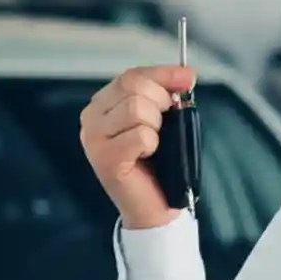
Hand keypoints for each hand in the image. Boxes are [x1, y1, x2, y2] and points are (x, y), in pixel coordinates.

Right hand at [79, 65, 196, 229]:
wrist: (155, 205)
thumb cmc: (160, 161)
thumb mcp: (164, 119)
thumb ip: (168, 93)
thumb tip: (187, 75)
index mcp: (104, 103)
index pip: (132, 75)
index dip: (163, 75)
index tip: (188, 79)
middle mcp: (92, 118)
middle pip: (134, 87)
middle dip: (161, 102)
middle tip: (163, 126)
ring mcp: (94, 139)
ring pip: (137, 109)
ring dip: (156, 127)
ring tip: (152, 145)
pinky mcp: (104, 159)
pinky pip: (141, 136)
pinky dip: (153, 145)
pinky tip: (147, 157)